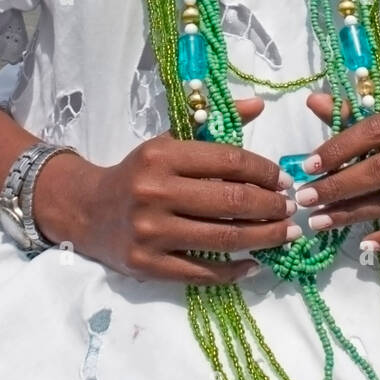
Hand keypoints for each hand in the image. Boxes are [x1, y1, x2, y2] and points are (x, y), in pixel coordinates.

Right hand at [37, 98, 297, 283]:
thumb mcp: (169, 142)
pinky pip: (203, 273)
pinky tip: (254, 262)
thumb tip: (259, 106)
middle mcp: (155, 192)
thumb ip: (214, 125)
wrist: (88, 211)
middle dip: (272, 206)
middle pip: (232, 201)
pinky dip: (235, 270)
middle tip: (290, 208)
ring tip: (285, 234)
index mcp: (162, 156)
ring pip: (224, 238)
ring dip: (264, 238)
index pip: (229, 160)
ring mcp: (151, 232)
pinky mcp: (148, 265)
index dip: (265, 171)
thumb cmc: (138, 173)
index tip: (284, 180)